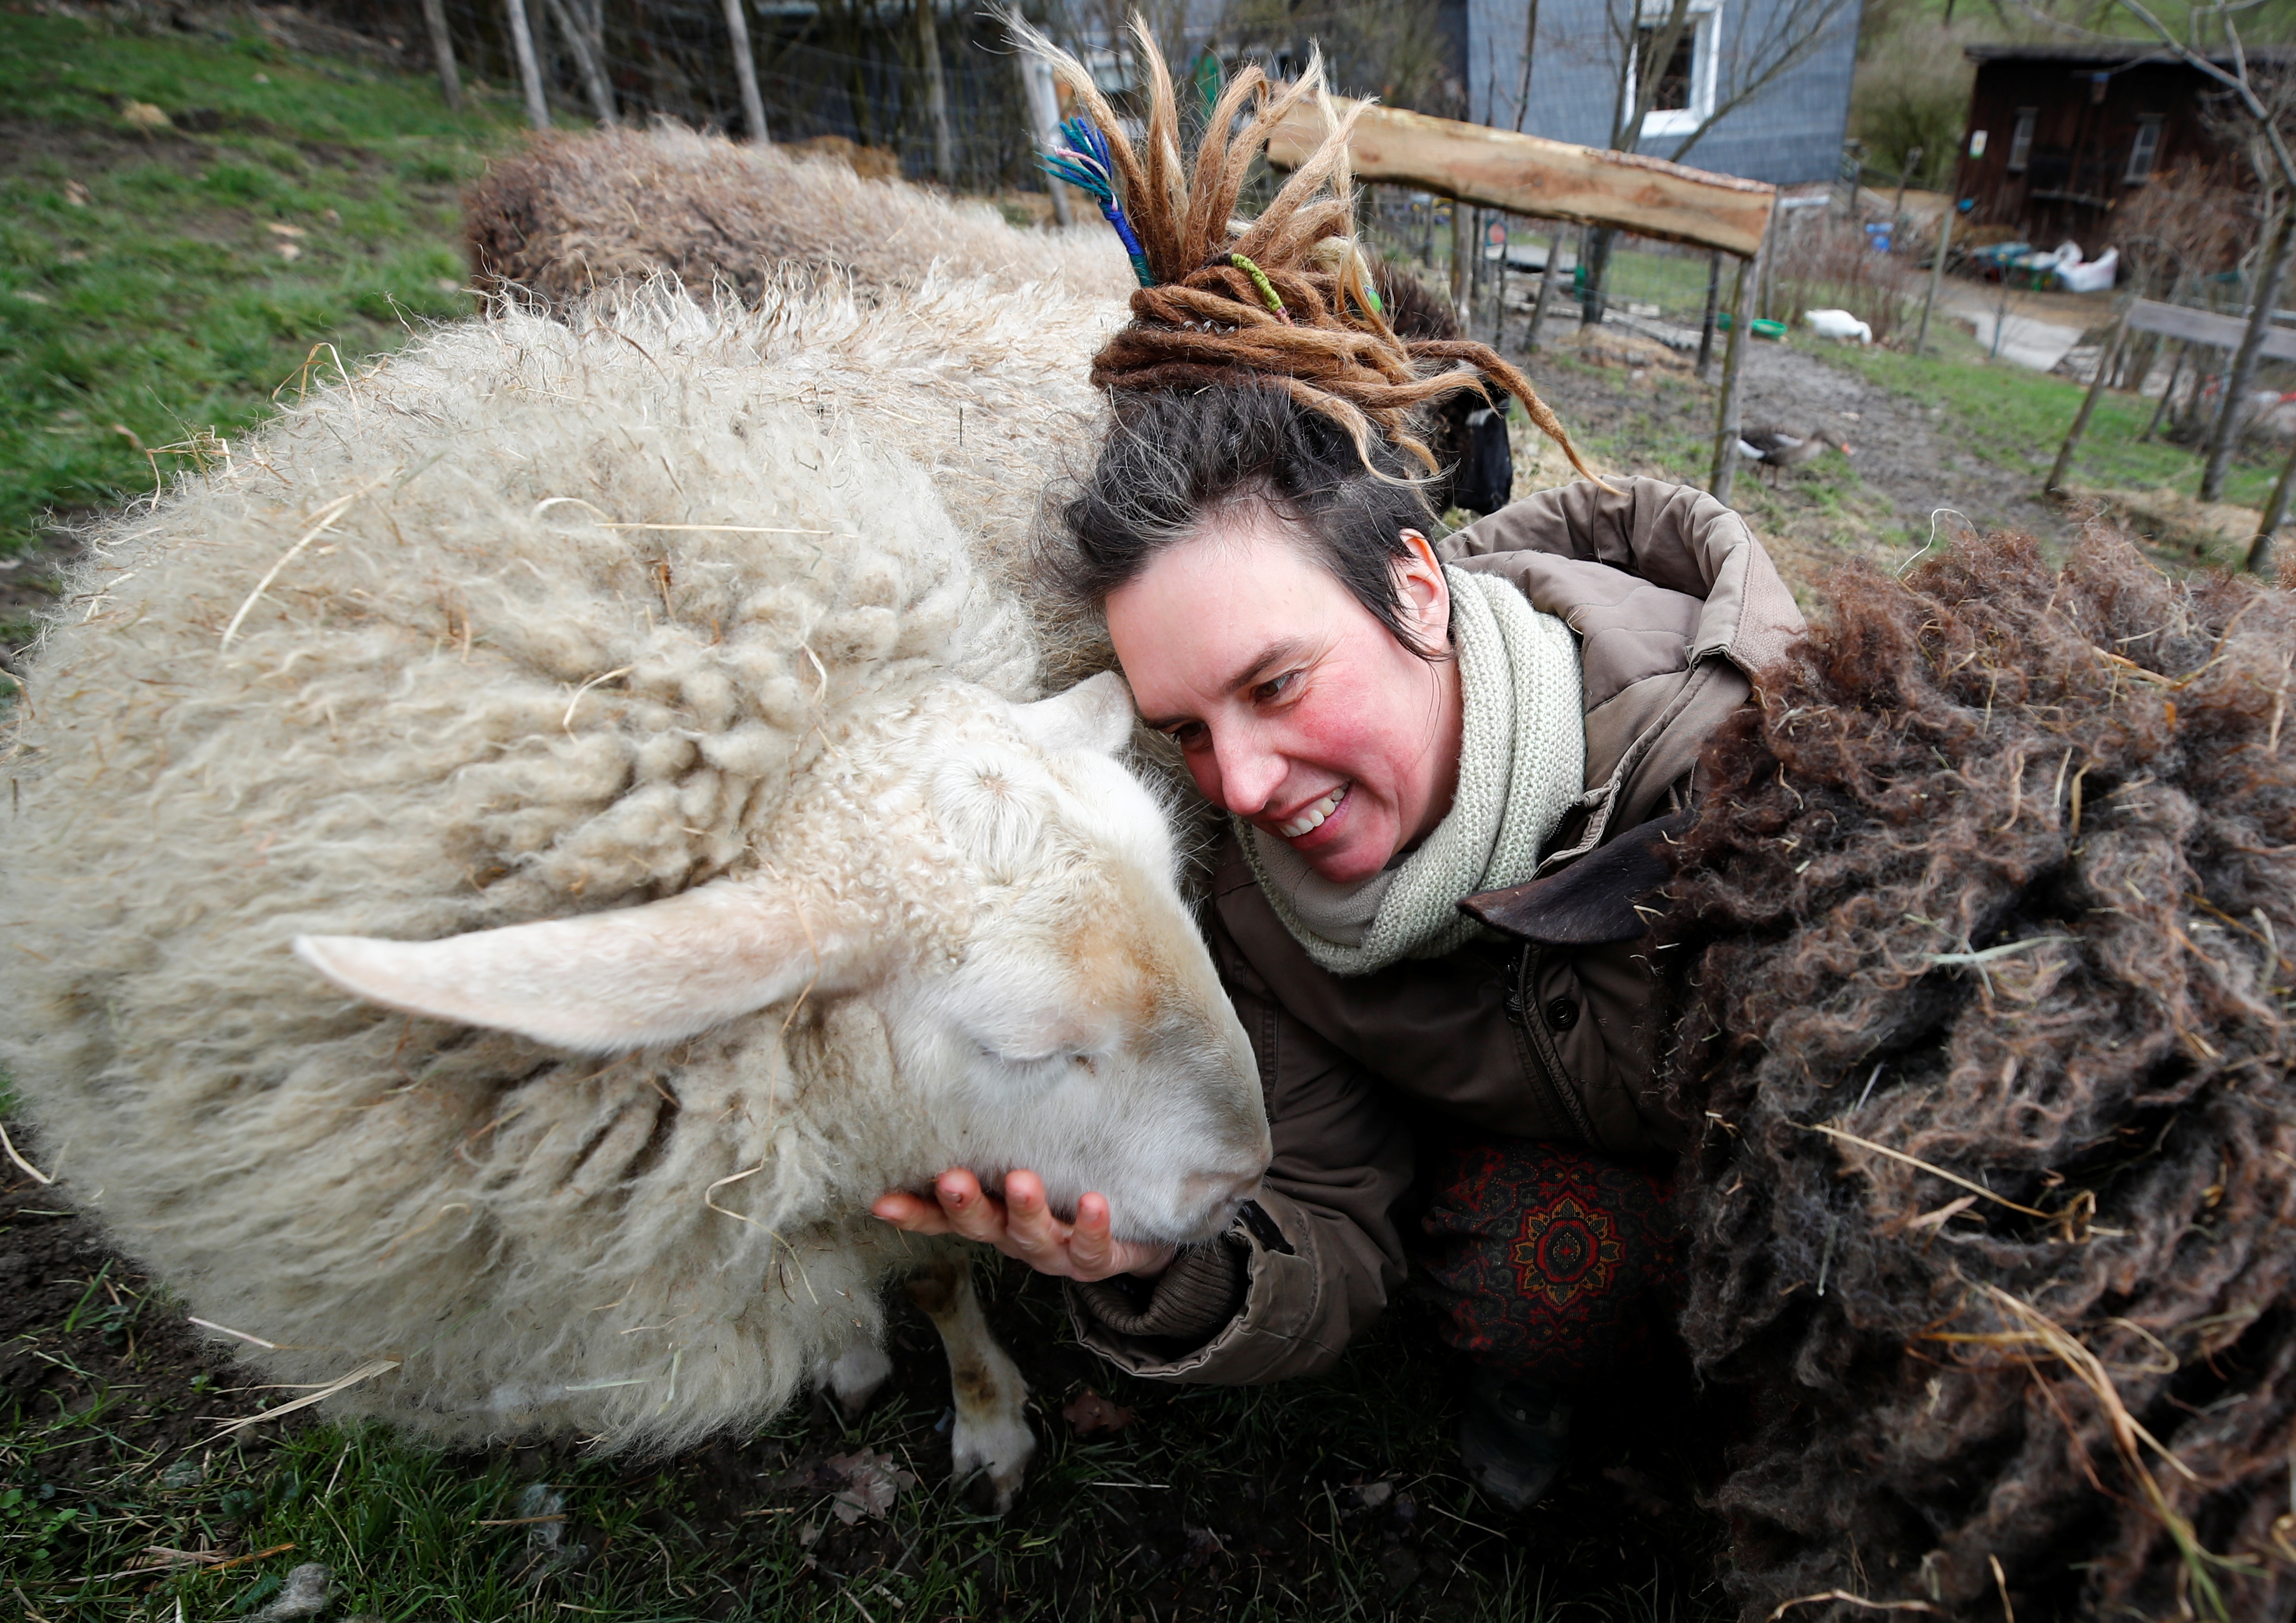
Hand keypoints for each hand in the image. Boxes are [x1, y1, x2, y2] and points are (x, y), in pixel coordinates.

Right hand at [872, 1168, 1175, 1283]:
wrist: (1133, 1236)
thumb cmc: (1065, 1191)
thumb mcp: (1026, 1169)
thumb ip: (998, 1145)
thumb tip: (960, 1088)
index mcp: (992, 1215)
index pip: (944, 1217)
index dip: (914, 1212)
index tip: (882, 1202)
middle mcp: (1015, 1238)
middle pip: (983, 1226)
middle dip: (965, 1204)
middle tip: (952, 1179)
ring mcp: (1054, 1251)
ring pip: (1033, 1238)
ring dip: (1025, 1210)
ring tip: (1022, 1181)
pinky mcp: (1096, 1260)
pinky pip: (1092, 1249)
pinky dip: (1091, 1226)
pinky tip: (1093, 1203)